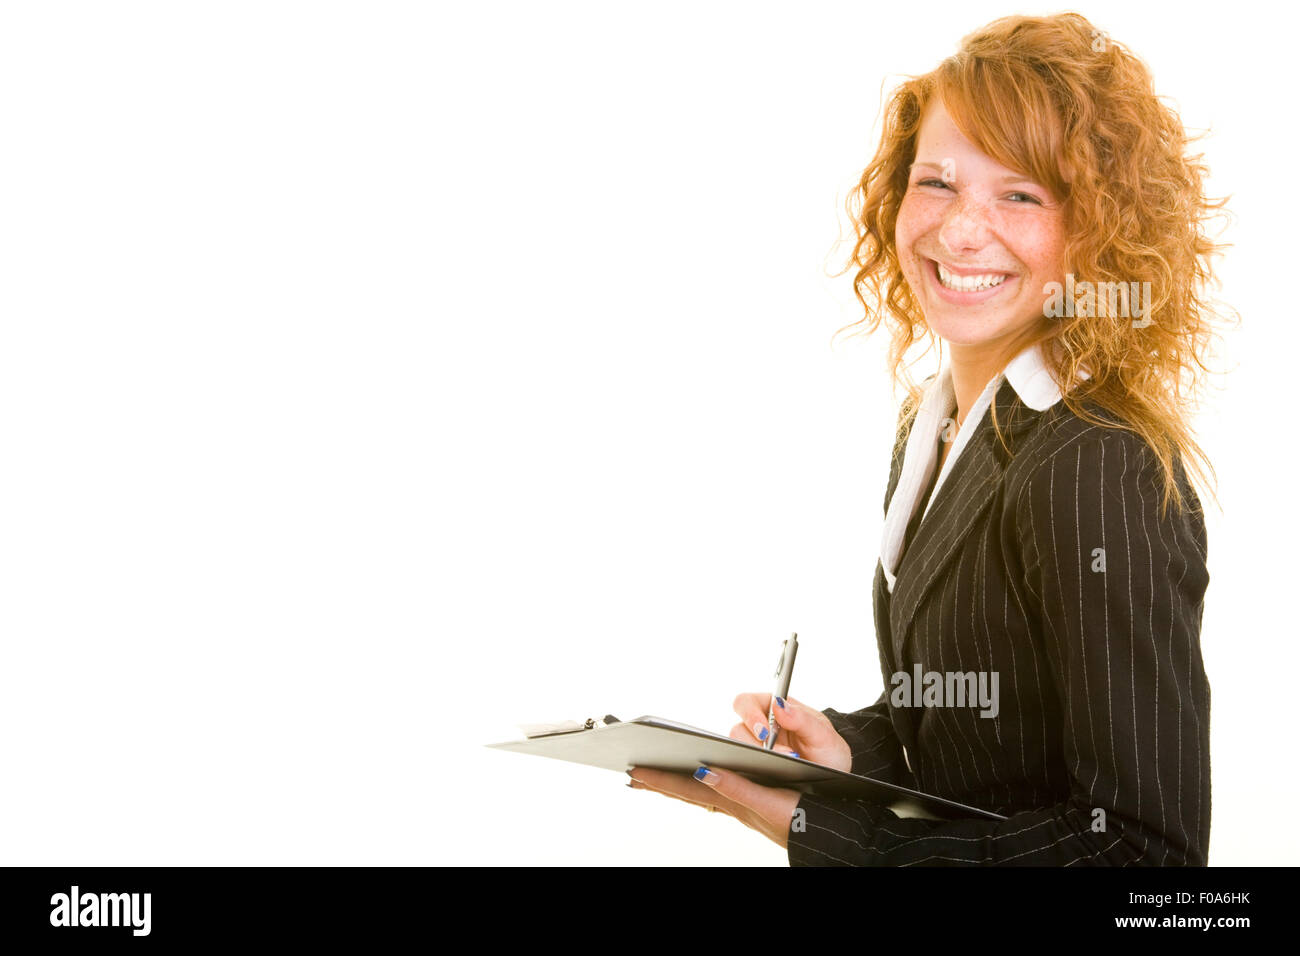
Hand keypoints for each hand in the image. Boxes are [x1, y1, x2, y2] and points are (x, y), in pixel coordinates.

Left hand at [626, 765, 802, 848]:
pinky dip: (701, 786)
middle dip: (661, 783)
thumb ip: (737, 788)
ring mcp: (744, 804)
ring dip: (677, 784)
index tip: (635, 772)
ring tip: (655, 779)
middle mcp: (734, 804)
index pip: (688, 789)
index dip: (661, 780)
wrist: (831, 833)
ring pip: (701, 793)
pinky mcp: (755, 801)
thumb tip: (703, 772)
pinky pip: (719, 792)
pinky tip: (699, 781)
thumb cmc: (804, 820)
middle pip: (688, 792)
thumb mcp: (769, 803)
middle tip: (634, 776)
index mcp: (734, 802)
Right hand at [729, 692, 852, 772]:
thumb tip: (778, 704)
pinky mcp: (755, 767)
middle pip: (738, 728)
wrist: (834, 775)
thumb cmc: (829, 750)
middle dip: (754, 743)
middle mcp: (761, 726)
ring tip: (781, 766)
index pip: (747, 703)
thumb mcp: (823, 735)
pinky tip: (769, 775)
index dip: (749, 715)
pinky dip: (752, 771)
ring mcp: (757, 748)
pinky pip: (743, 767)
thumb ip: (802, 718)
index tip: (765, 733)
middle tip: (774, 755)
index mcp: (774, 708)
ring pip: (738, 749)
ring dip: (756, 758)